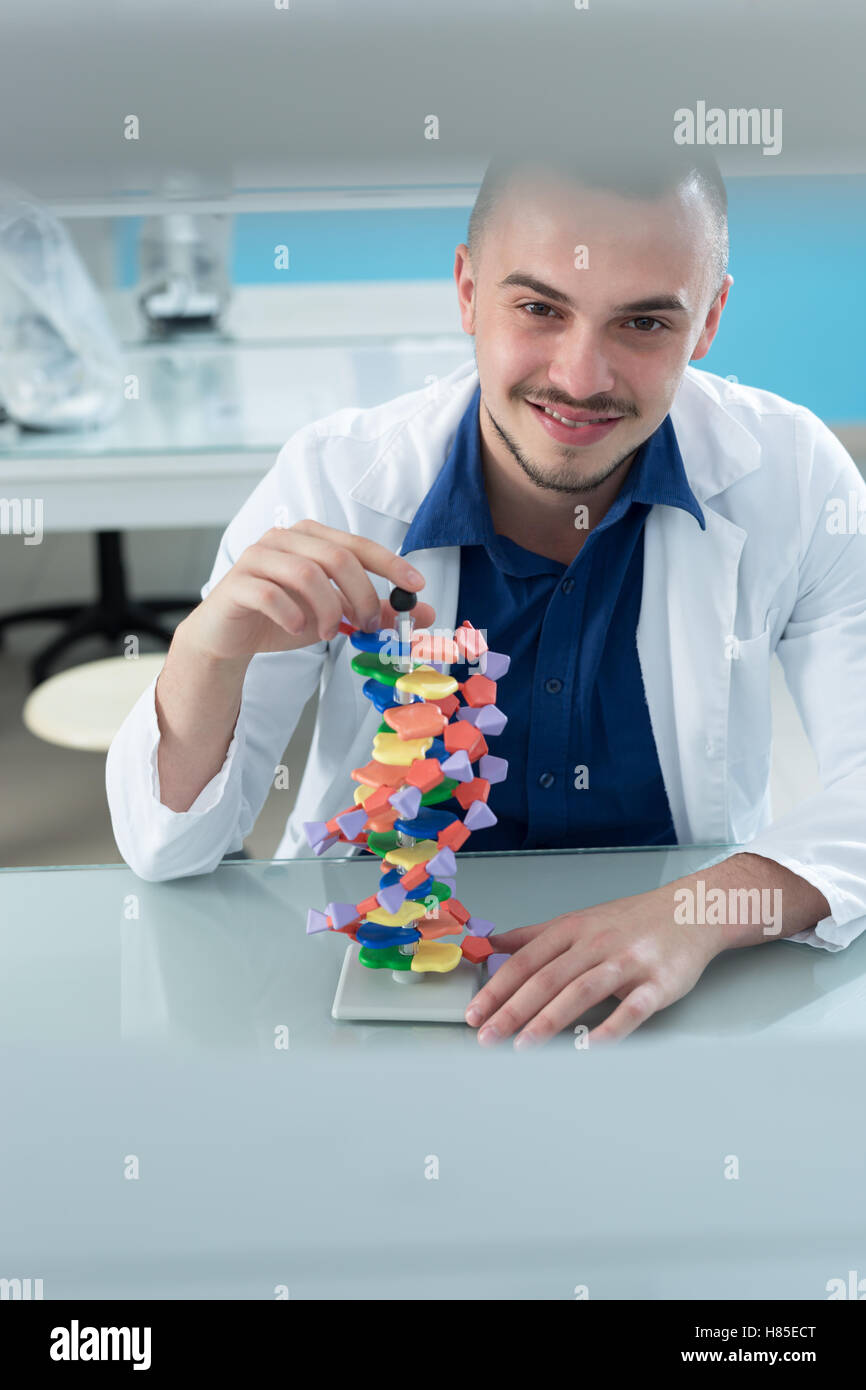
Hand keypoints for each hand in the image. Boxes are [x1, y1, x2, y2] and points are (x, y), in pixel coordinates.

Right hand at [181, 518, 435, 662]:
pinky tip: (299, 630)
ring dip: (327, 609)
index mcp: (311, 537)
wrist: (230, 636)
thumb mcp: (337, 615)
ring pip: (306, 574)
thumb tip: (425, 614)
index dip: (389, 563)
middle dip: (360, 594)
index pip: (358, 544)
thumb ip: (376, 612)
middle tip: (368, 626)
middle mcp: (284, 538)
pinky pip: (270, 594)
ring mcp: (257, 557)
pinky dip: (293, 615)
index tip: (417, 586)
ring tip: (328, 633)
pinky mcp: (236, 583)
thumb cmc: (285, 618)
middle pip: (336, 557)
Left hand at [464, 886, 726, 1047]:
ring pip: (582, 990)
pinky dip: (610, 1028)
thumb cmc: (632, 920)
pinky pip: (632, 1008)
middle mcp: (596, 944)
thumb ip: (533, 936)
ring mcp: (628, 962)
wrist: (693, 910)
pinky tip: (589, 1046)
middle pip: (547, 978)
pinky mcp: (659, 982)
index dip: (496, 988)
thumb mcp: (578, 919)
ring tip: (523, 1045)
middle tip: (487, 1036)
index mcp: (572, 930)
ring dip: (550, 1019)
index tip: (474, 1013)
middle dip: (512, 1009)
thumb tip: (490, 945)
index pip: (525, 961)